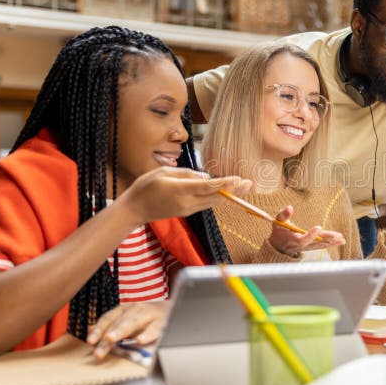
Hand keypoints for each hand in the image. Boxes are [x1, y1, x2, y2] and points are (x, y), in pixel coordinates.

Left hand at [87, 301, 169, 359]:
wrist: (173, 308)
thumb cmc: (146, 317)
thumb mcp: (128, 319)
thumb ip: (112, 327)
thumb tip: (91, 334)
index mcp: (124, 309)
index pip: (108, 318)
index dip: (98, 329)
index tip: (90, 342)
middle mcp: (135, 308)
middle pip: (119, 322)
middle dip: (107, 335)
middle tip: (98, 350)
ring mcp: (149, 313)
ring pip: (133, 322)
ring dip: (121, 330)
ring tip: (110, 339)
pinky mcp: (163, 320)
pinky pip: (154, 328)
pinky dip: (147, 334)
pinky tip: (140, 341)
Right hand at [119, 167, 252, 224]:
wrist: (135, 209)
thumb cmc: (146, 186)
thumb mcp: (164, 172)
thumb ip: (186, 174)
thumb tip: (205, 177)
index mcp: (180, 190)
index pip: (207, 187)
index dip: (224, 183)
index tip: (238, 179)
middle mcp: (187, 202)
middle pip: (215, 196)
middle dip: (234, 190)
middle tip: (250, 183)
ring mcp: (188, 209)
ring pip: (213, 202)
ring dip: (230, 195)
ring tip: (246, 187)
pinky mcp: (188, 212)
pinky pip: (206, 204)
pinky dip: (219, 198)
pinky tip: (228, 192)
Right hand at [269, 205, 345, 256]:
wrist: (278, 246)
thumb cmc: (279, 231)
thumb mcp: (278, 222)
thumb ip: (283, 215)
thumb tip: (289, 207)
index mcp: (295, 240)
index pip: (304, 238)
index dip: (311, 234)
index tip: (318, 227)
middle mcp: (303, 245)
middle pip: (316, 242)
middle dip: (327, 238)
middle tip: (337, 236)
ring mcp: (308, 247)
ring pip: (322, 245)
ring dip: (332, 242)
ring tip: (342, 239)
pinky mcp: (312, 247)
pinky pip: (323, 246)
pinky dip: (332, 244)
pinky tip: (340, 242)